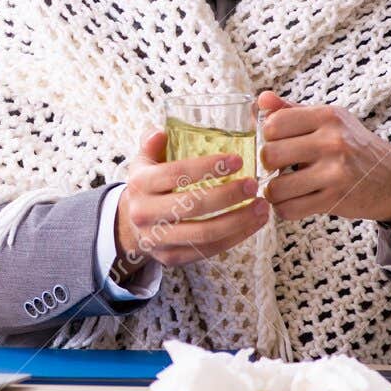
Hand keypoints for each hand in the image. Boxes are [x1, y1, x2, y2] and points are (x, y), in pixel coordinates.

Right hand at [114, 130, 270, 269]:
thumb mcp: (144, 162)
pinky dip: (236, 237)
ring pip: (204, 233)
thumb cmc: (147, 187)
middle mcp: (145, 213)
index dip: (207, 167)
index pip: (176, 173)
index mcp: (140, 183)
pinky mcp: (171, 258)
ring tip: (262, 206)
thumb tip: (161, 132)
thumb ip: (152, 143)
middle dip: (228, 195)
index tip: (237, 160)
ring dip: (239, 220)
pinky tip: (253, 224)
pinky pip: (208, 250)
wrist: (129, 226)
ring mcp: (157, 239)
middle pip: (192, 205)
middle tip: (253, 185)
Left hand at [256, 90, 390, 223]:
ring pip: (276, 188)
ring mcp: (334, 173)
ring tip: (285, 187)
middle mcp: (332, 142)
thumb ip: (292, 110)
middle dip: (268, 164)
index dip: (269, 136)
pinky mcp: (334, 200)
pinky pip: (289, 209)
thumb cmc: (354, 146)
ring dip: (274, 191)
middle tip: (280, 167)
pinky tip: (294, 200)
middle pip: (269, 155)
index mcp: (328, 117)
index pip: (274, 124)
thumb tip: (261, 100)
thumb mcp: (329, 120)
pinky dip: (285, 208)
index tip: (278, 142)